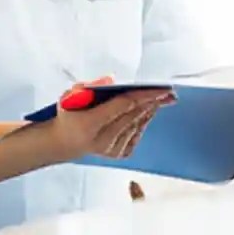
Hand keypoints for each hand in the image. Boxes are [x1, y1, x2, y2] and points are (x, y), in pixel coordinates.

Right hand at [47, 77, 174, 161]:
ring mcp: (111, 150)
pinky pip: (137, 134)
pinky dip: (143, 121)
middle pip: (133, 116)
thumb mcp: (70, 96)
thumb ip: (89, 86)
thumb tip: (111, 80)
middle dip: (152, 102)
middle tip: (168, 91)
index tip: (160, 89)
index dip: (144, 95)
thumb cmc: (70, 115)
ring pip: (137, 125)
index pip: (122, 106)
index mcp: (89, 124)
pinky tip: (149, 111)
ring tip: (162, 98)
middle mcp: (102, 140)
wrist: (65, 142)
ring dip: (150, 110)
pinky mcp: (118, 154)